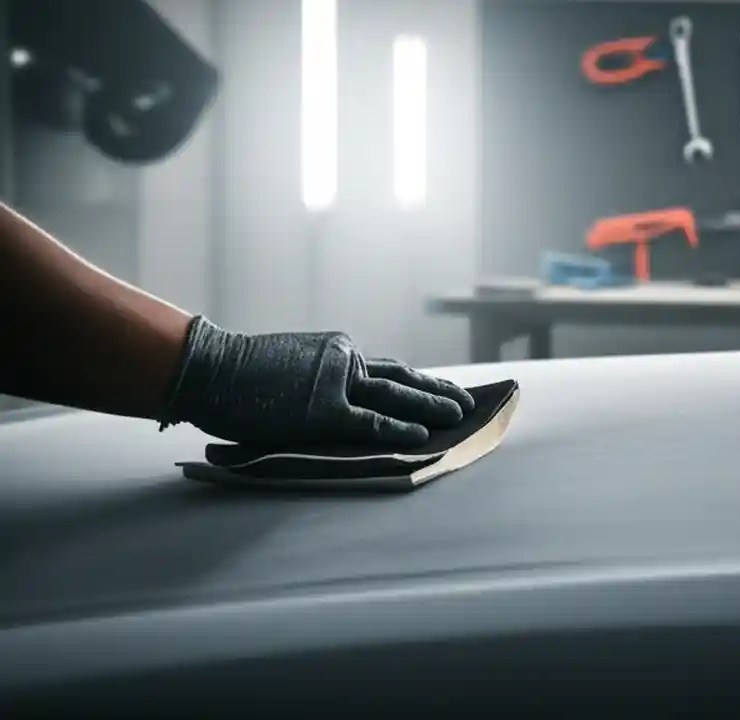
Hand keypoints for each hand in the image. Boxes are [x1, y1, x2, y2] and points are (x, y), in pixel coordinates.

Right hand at [161, 316, 474, 446]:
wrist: (207, 368)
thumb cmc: (235, 374)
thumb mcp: (287, 366)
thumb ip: (317, 380)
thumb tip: (335, 403)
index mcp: (336, 351)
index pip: (387, 368)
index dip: (418, 382)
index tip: (441, 388)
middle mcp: (344, 360)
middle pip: (402, 377)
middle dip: (438, 390)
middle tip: (468, 400)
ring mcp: (335, 383)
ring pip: (396, 395)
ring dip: (432, 405)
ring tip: (460, 415)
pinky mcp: (323, 410)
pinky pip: (371, 423)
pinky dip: (399, 429)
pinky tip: (424, 435)